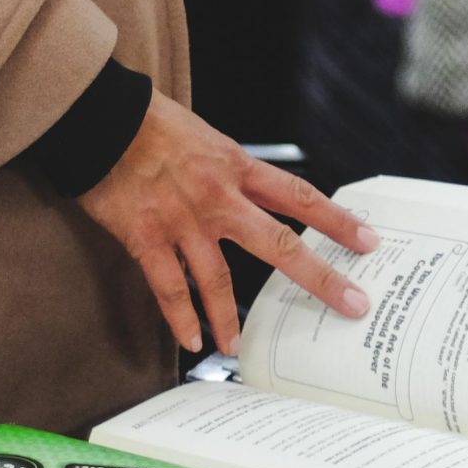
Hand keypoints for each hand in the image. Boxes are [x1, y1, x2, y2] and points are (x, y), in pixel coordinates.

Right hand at [77, 92, 376, 354]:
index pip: (299, 197)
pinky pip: (169, 287)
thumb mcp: (209, 139)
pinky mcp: (145, 237)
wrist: (99, 118)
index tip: (368, 241)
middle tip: (351, 304)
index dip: (337, 220)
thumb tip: (261, 200)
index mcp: (237, 168)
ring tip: (240, 349)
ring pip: (218, 280)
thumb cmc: (153, 126)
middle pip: (279, 245)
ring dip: (231, 320)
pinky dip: (181, 318)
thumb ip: (235, 174)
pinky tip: (192, 341)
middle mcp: (217, 198)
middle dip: (319, 278)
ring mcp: (182, 221)